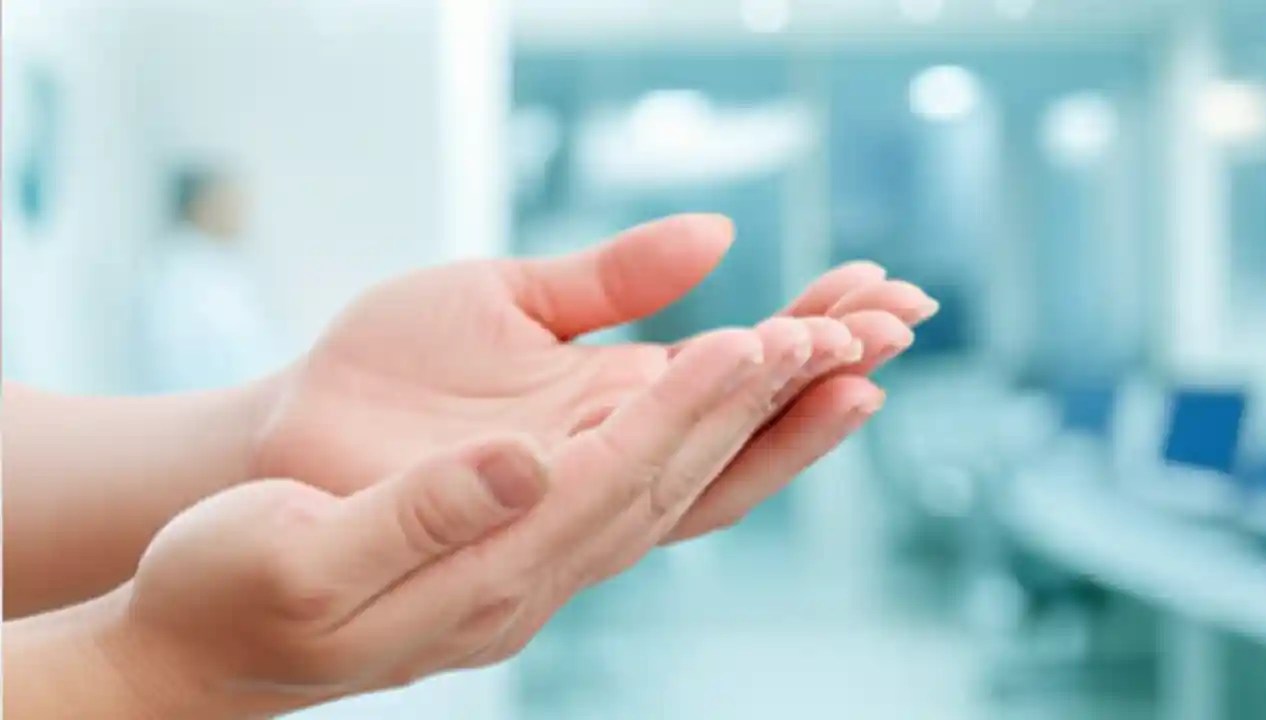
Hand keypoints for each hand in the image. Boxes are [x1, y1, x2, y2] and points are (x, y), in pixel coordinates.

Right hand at [92, 326, 789, 717]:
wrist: (202, 649)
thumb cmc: (225, 593)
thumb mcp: (297, 553)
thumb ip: (419, 514)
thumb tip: (527, 463)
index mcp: (485, 577)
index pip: (615, 482)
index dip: (686, 411)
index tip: (754, 341)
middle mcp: (532, 585)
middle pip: (671, 491)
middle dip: (753, 412)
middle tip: (836, 337)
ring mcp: (531, 576)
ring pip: (668, 498)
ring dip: (746, 432)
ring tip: (821, 367)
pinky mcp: (516, 555)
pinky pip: (631, 497)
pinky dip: (693, 448)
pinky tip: (721, 415)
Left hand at [254, 214, 936, 541]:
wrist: (288, 439)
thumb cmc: (392, 371)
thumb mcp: (511, 297)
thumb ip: (614, 278)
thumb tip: (721, 233)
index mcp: (622, 403)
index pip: (742, 375)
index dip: (817, 337)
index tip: (882, 289)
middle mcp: (615, 457)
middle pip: (745, 423)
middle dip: (825, 369)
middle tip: (901, 315)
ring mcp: (574, 493)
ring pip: (703, 458)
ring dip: (774, 400)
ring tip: (836, 344)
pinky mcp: (523, 517)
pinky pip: (622, 482)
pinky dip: (686, 430)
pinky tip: (734, 366)